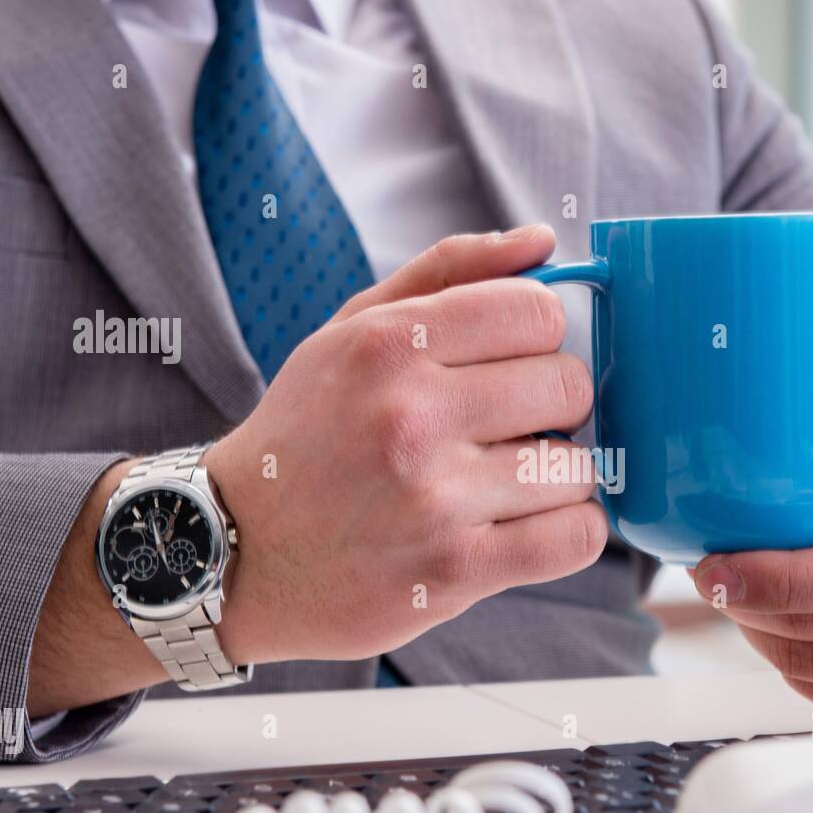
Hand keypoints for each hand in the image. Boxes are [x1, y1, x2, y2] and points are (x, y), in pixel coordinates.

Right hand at [204, 225, 607, 666]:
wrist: (234, 553)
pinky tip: (534, 525)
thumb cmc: (307, 436)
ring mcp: (435, 500)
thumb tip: (543, 240)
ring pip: (578, 468)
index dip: (543, 338)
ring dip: (559, 477)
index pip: (536, 312)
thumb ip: (449, 272)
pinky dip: (571, 530)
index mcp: (388, 344)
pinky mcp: (454, 571)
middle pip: (568, 386)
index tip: (519, 362)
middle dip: (556, 406)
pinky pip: (575, 539)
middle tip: (518, 426)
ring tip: (511, 483)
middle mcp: (411, 416)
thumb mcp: (350, 332)